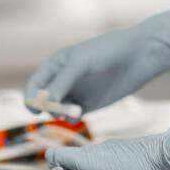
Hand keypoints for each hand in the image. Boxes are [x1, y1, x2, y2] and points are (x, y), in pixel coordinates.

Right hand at [25, 7, 169, 114]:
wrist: (138, 55)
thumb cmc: (107, 52)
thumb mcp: (80, 64)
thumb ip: (61, 83)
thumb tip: (42, 102)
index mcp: (55, 65)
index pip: (34, 85)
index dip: (31, 98)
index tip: (36, 109)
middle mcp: (62, 80)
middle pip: (43, 100)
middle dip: (47, 107)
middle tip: (59, 111)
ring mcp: (74, 93)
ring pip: (57, 110)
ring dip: (60, 114)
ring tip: (75, 111)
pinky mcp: (88, 105)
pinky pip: (72, 116)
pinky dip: (71, 118)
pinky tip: (80, 114)